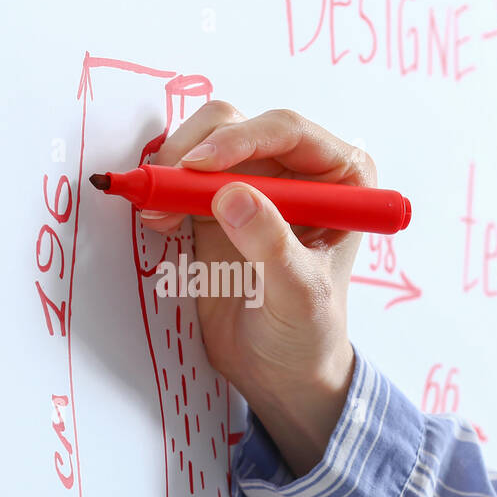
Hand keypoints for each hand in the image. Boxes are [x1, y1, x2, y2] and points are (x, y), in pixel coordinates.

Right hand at [140, 103, 374, 475]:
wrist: (279, 370)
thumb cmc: (307, 334)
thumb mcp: (297, 294)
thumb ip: (271, 244)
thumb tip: (232, 195)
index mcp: (340, 176)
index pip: (285, 131)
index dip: (238, 140)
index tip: (196, 167)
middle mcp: (298, 169)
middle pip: (237, 125)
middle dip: (194, 152)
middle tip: (163, 189)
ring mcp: (254, 184)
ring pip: (203, 144)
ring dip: (172, 172)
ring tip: (155, 215)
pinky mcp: (216, 205)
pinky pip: (182, 178)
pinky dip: (163, 192)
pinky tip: (156, 222)